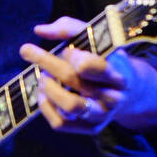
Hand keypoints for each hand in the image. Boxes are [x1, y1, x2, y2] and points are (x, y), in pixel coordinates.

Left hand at [19, 15, 156, 134]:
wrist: (129, 91)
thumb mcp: (96, 39)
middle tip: (28, 51)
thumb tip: (39, 30)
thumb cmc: (105, 58)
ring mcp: (102, 115)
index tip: (64, 48)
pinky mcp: (91, 128)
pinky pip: (60, 123)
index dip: (73, 56)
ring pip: (68, 107)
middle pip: (73, 80)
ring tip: (42, 76)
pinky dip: (46, 106)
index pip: (93, 65)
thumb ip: (69, 28)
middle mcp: (114, 97)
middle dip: (46, 62)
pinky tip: (44, 93)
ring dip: (48, 88)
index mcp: (118, 71)